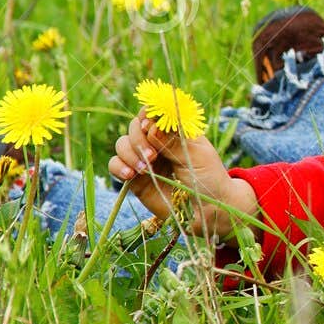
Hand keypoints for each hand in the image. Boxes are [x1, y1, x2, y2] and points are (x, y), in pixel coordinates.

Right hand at [107, 109, 257, 239]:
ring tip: (144, 169)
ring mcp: (144, 159)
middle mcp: (157, 142)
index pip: (153, 113)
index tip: (150, 124)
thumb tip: (151, 126)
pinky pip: (115, 165)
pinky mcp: (135, 178)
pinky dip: (118, 166)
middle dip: (138, 138)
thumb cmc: (208, 179)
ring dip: (129, 153)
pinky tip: (130, 175)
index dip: (148, 115)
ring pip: (122, 144)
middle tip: (152, 156)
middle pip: (134, 126)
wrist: (207, 211)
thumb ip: (172, 141)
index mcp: (174, 131)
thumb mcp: (196, 156)